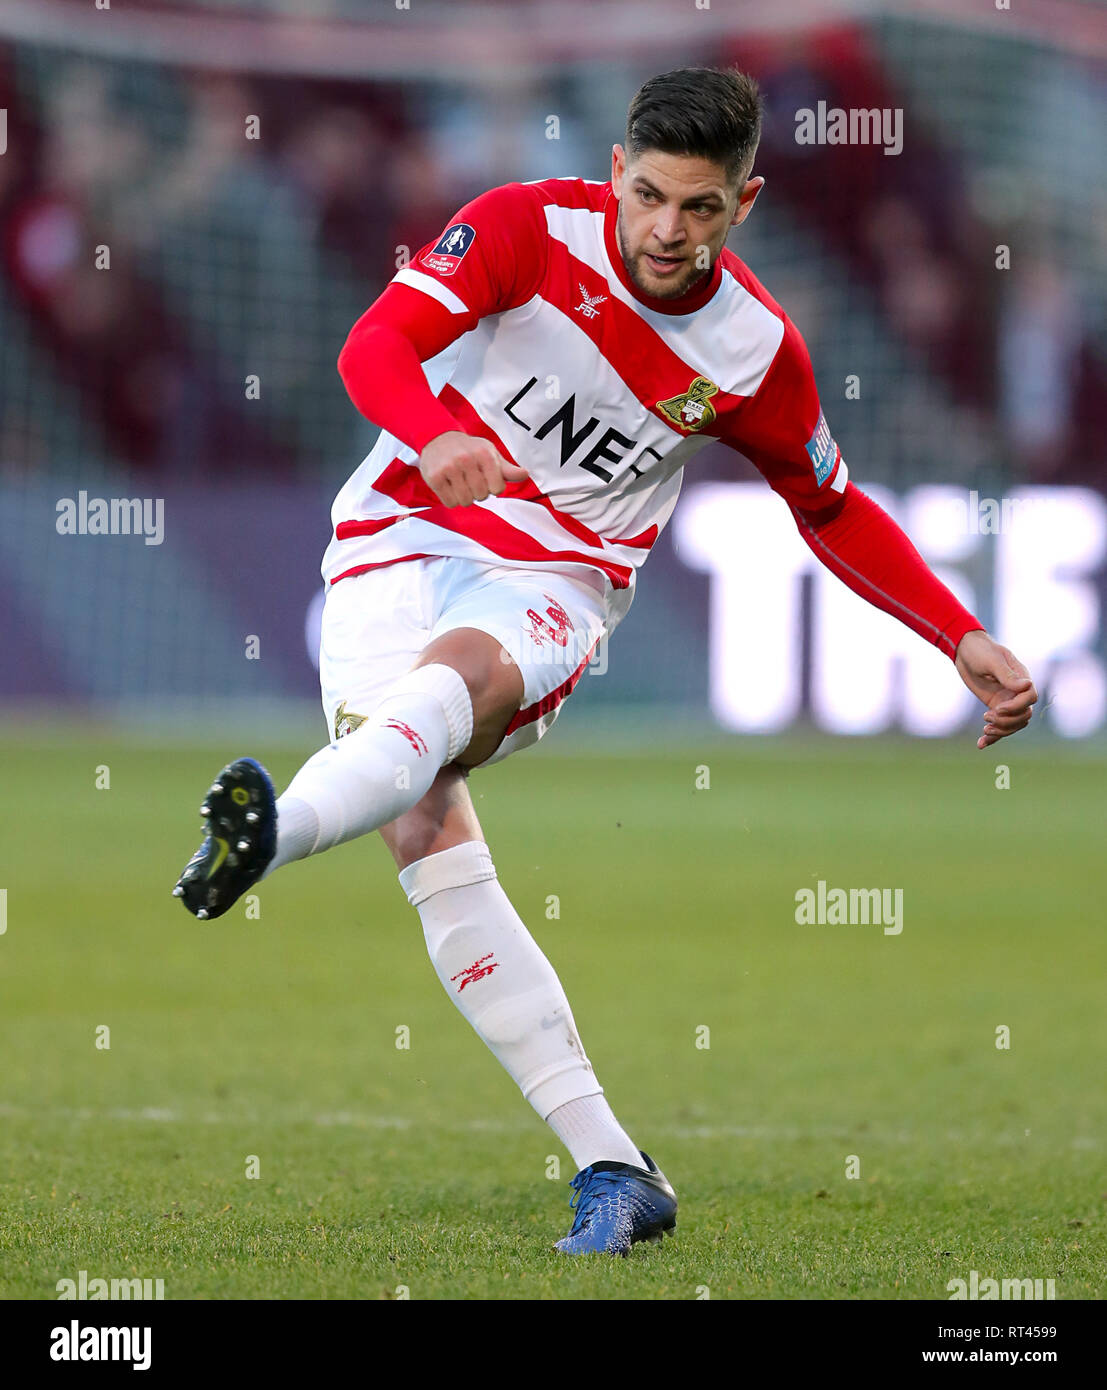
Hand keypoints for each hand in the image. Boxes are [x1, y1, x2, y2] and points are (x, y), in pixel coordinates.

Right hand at [419, 431, 527, 506]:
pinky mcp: (434, 477)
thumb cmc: (469, 449)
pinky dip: (451, 500)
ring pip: (465, 501)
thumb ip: (507, 469)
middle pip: (481, 496)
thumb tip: (525, 474)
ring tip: (460, 484)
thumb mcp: (490, 454)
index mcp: (484, 453)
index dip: (493, 487)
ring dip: (464, 497)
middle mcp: (466, 459)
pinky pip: (450, 503)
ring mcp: (449, 468)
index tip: (485, 478)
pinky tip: (449, 486)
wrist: (438, 439)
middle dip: (478, 492)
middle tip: (470, 480)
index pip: (497, 488)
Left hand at [954, 629, 1037, 748]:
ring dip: (1001, 730)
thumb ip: (1007, 675)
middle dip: (1008, 721)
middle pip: (1024, 715)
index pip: (1030, 698)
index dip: (1016, 707)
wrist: (965, 651)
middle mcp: (1017, 692)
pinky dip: (992, 737)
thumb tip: (1027, 685)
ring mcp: (1006, 700)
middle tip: (987, 717)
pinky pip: (998, 724)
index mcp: (1022, 678)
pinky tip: (981, 744)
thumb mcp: (992, 660)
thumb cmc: (981, 650)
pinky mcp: (994, 706)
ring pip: (1013, 724)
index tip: (997, 708)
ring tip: (985, 729)